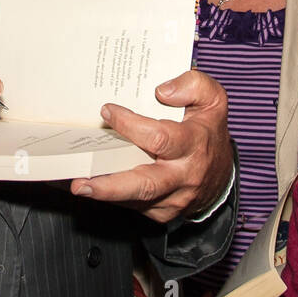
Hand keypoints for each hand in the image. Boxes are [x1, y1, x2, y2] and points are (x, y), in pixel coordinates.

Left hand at [69, 69, 233, 223]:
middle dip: (112, 185)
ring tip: (78, 186)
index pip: (160, 137)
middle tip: (81, 182)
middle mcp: (183, 175)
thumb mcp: (212, 99)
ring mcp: (172, 198)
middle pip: (146, 185)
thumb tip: (162, 91)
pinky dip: (111, 196)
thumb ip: (193, 85)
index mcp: (194, 144)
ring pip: (135, 199)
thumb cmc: (208, 132)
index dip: (131, 125)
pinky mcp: (161, 212)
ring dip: (104, 194)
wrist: (219, 174)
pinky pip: (132, 205)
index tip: (107, 111)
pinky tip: (91, 186)